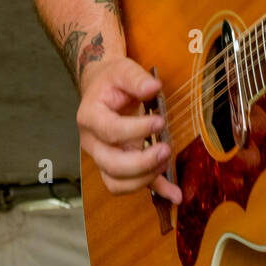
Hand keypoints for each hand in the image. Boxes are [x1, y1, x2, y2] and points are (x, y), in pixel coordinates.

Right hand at [77, 57, 181, 203]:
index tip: (160, 122)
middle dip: (141, 162)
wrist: (102, 90)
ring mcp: (104, 158)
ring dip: (145, 178)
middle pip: (111, 164)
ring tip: (167, 161)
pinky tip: (175, 194)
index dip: (135, 130)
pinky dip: (155, 191)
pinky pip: (133, 185)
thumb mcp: (123, 70)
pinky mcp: (119, 166)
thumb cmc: (112, 81)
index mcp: (90, 117)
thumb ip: (136, 78)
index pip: (109, 131)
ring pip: (117, 182)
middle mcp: (93, 142)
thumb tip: (153, 87)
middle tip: (165, 149)